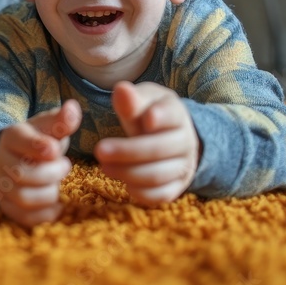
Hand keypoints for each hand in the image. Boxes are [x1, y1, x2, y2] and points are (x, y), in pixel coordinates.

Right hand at [0, 100, 81, 226]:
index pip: (19, 140)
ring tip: (58, 184)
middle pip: (21, 173)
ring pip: (22, 197)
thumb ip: (61, 120)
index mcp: (11, 136)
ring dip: (48, 193)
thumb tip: (73, 108)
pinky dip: (44, 214)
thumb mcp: (48, 126)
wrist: (16, 157)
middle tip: (65, 165)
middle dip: (51, 172)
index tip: (55, 150)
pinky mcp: (6, 205)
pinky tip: (57, 205)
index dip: (37, 146)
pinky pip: (23, 217)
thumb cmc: (38, 140)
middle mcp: (0, 161)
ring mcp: (0, 185)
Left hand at [94, 81, 198, 205]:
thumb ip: (131, 101)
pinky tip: (123, 182)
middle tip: (99, 150)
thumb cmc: (148, 114)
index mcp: (176, 114)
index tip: (146, 118)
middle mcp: (186, 141)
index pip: (172, 115)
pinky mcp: (178, 186)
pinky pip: (162, 195)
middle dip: (128, 151)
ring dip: (128, 172)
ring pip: (159, 174)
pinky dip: (141, 191)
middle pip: (160, 148)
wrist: (169, 137)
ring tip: (104, 167)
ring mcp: (184, 165)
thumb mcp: (142, 102)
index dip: (161, 117)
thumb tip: (121, 90)